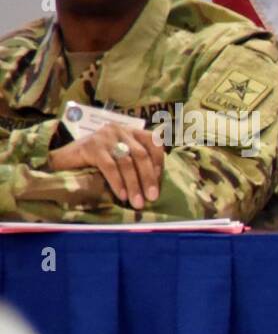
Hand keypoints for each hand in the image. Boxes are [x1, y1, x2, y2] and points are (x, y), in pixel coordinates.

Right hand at [47, 123, 164, 209]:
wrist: (62, 160)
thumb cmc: (95, 162)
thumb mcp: (120, 159)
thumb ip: (136, 164)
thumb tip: (154, 186)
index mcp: (130, 132)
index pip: (153, 143)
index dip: (159, 163)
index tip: (159, 182)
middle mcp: (119, 130)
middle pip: (141, 155)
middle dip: (148, 178)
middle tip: (152, 198)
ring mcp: (105, 137)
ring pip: (126, 162)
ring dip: (134, 185)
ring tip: (137, 202)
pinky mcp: (91, 146)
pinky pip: (109, 167)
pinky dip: (118, 183)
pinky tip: (122, 195)